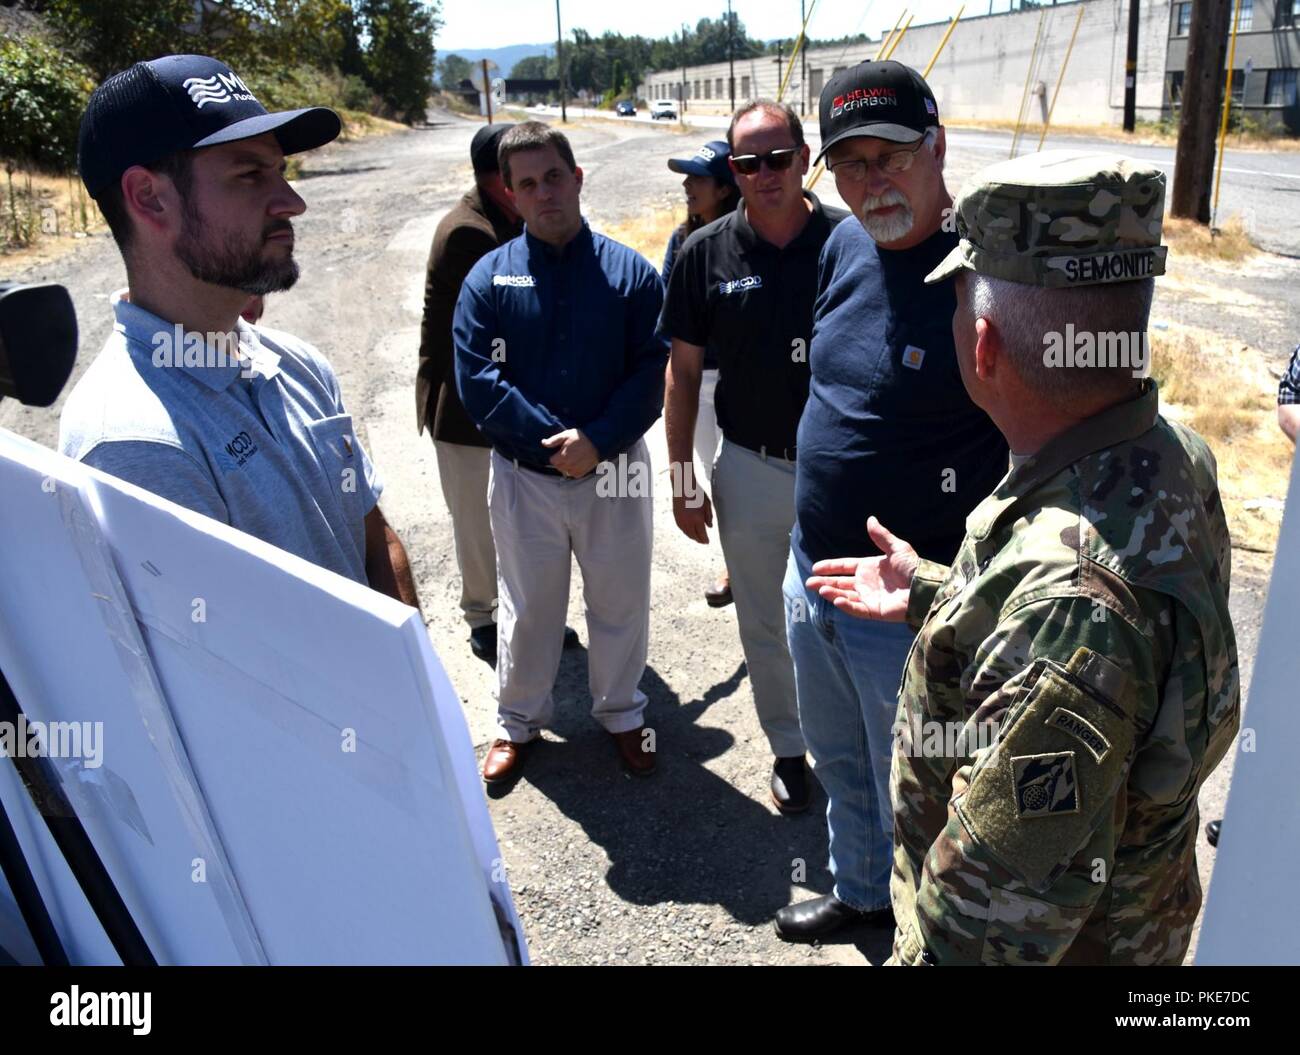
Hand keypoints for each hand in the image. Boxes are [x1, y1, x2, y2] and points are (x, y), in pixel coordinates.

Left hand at [542, 429, 598, 477]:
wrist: (597, 443)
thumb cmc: (580, 437)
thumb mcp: (566, 435)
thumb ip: (553, 440)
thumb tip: (543, 443)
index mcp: (562, 456)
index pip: (552, 461)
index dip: (555, 456)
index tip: (560, 452)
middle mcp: (568, 465)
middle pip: (558, 467)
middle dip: (560, 461)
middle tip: (567, 454)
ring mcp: (575, 470)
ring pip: (565, 471)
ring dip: (567, 466)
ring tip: (573, 458)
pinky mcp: (581, 473)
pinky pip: (573, 474)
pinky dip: (573, 470)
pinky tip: (577, 463)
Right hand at [672, 489, 712, 543]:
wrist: (683, 487)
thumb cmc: (696, 493)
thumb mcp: (707, 504)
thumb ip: (709, 517)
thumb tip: (710, 526)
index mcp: (697, 519)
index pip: (702, 534)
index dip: (705, 540)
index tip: (707, 542)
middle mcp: (688, 522)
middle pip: (694, 536)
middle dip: (699, 540)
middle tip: (703, 541)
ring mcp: (681, 520)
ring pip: (687, 533)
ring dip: (692, 536)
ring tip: (696, 538)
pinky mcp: (676, 517)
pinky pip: (681, 528)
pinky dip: (686, 532)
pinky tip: (689, 531)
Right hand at [805, 516, 919, 621]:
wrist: (925, 587)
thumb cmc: (913, 567)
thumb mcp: (897, 548)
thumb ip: (881, 536)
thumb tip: (870, 519)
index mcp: (869, 568)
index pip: (845, 567)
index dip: (831, 567)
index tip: (816, 567)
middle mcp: (867, 583)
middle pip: (841, 583)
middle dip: (825, 583)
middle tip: (810, 582)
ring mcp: (869, 598)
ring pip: (845, 596)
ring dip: (832, 593)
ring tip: (820, 589)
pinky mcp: (875, 611)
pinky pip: (857, 609)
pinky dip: (846, 605)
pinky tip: (836, 599)